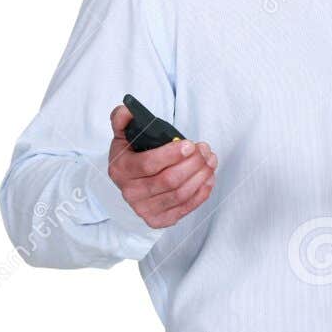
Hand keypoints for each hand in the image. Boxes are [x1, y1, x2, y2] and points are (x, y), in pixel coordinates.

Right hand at [107, 103, 216, 227]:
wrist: (131, 183)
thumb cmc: (133, 156)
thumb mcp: (123, 136)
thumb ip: (122, 120)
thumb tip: (127, 110)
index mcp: (121, 170)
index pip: (148, 165)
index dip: (171, 155)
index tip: (189, 145)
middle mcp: (130, 193)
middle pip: (169, 181)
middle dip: (192, 164)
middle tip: (204, 150)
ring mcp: (144, 209)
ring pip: (180, 194)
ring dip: (201, 176)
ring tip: (210, 160)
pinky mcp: (159, 220)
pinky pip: (186, 208)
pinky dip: (202, 192)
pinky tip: (209, 177)